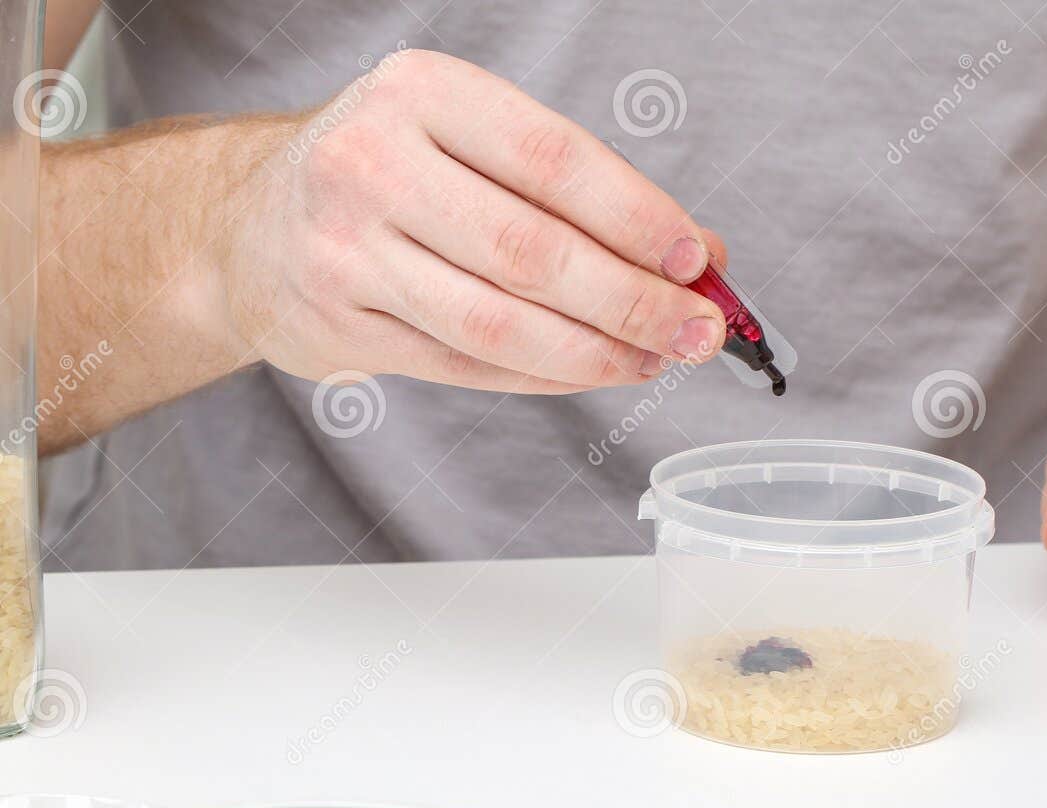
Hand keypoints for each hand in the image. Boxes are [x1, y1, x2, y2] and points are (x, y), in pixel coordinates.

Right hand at [218, 50, 727, 392]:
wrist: (248, 225)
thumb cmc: (387, 177)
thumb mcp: (473, 145)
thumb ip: (581, 193)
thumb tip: (699, 253)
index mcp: (422, 93)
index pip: (555, 160)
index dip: (638, 217)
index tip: (698, 260)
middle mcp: (372, 161)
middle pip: (534, 252)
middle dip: (633, 301)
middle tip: (699, 330)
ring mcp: (346, 248)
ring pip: (501, 323)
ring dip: (597, 352)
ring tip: (656, 359)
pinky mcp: (338, 323)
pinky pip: (468, 366)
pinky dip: (546, 377)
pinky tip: (595, 373)